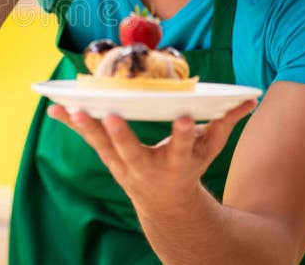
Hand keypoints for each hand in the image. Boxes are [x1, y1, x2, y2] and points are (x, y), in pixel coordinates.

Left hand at [48, 100, 256, 206]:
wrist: (164, 204)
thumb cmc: (188, 167)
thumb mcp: (209, 150)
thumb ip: (224, 124)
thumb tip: (250, 100)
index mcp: (176, 163)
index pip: (181, 148)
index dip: (182, 134)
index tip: (182, 119)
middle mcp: (147, 166)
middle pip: (132, 151)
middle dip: (122, 136)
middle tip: (111, 116)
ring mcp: (123, 164)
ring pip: (102, 145)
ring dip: (86, 128)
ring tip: (72, 109)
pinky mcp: (107, 158)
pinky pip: (87, 139)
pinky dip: (71, 124)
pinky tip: (54, 109)